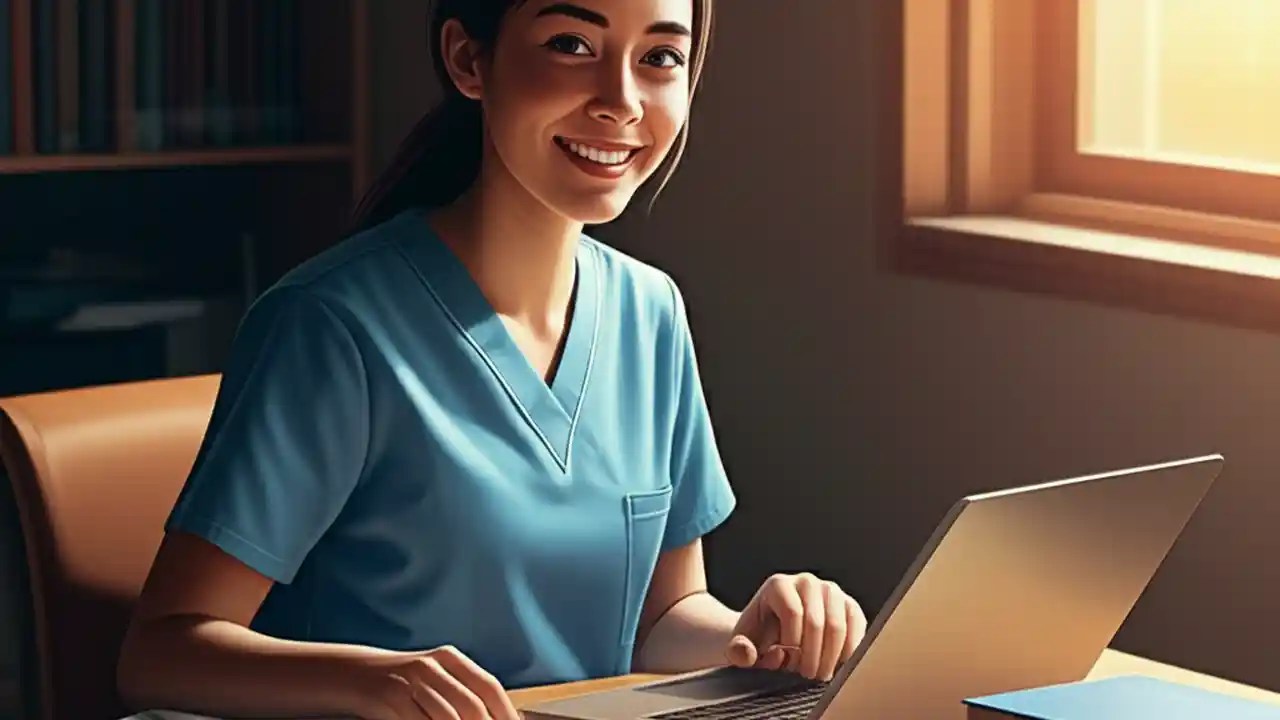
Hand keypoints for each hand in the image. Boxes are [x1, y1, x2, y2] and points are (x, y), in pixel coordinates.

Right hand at [355, 644, 520, 719]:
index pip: (489, 686)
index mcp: (451, 658)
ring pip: (448, 718)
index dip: (505, 711)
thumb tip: (498, 716)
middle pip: (472, 705)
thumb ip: (463, 694)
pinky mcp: (392, 696)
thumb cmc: (404, 682)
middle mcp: (434, 666)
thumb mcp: (435, 678)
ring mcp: (412, 680)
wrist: (357, 674)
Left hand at [724, 572, 867, 681]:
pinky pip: (856, 626)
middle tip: (808, 675)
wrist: (773, 630)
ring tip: (821, 673)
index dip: (793, 643)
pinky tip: (838, 665)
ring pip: (839, 625)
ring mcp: (830, 590)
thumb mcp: (742, 644)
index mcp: (778, 585)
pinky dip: (850, 650)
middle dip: (813, 655)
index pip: (793, 613)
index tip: (789, 661)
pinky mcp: (848, 604)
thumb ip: (738, 650)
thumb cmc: (758, 637)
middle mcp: (806, 581)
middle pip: (817, 621)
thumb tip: (746, 653)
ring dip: (832, 656)